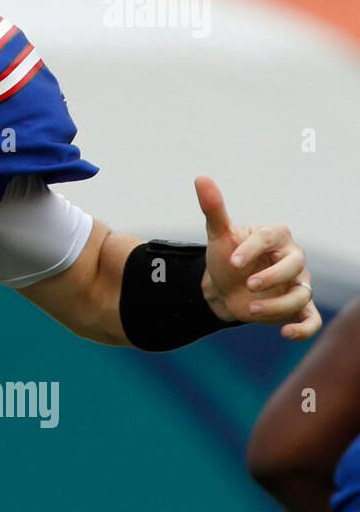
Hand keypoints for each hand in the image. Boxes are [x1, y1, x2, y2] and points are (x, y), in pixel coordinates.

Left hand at [195, 174, 320, 339]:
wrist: (223, 288)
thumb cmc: (225, 257)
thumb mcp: (218, 235)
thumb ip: (213, 208)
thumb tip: (201, 178)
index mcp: (276, 237)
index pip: (271, 238)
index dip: (252, 250)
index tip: (232, 262)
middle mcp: (293, 259)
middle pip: (295, 265)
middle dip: (272, 277)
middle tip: (247, 284)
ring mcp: (297, 284)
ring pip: (300, 295)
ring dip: (277, 305)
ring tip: (249, 309)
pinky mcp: (296, 308)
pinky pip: (310, 320)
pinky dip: (303, 329)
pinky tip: (285, 333)